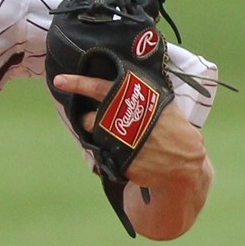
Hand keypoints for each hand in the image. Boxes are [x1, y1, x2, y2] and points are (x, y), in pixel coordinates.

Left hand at [51, 72, 212, 239]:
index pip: (102, 87)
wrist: (184, 164)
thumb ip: (141, 94)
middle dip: (90, 120)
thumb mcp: (163, 104)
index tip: (60, 80)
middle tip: (99, 122)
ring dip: (100, 136)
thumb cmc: (173, 130)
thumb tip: (121, 81)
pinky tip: (130, 154)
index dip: (79, 83)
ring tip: (119, 138)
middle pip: (93, 117)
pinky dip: (112, 154)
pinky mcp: (121, 162)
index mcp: (139, 99)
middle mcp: (129, 119)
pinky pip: (105, 155)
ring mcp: (124, 141)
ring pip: (96, 136)